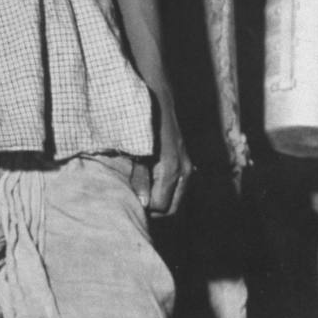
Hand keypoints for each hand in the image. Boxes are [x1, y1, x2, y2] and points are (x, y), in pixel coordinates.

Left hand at [133, 97, 192, 216]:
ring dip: (159, 203)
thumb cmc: (143, 129)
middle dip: (153, 211)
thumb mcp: (137, 153)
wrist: (159, 106)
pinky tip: (149, 187)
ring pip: (175, 202)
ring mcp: (187, 169)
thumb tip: (143, 204)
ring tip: (141, 196)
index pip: (160, 206)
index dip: (145, 207)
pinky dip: (165, 195)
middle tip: (135, 205)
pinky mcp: (186, 166)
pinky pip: (177, 191)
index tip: (130, 200)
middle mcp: (184, 171)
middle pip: (171, 209)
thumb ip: (140, 179)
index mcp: (171, 169)